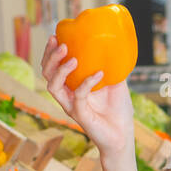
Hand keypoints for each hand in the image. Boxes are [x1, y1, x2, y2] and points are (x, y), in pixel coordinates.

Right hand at [41, 36, 134, 158]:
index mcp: (71, 85)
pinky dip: (87, 83)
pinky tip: (99, 74)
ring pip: (52, 85)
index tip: (55, 35)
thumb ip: (111, 66)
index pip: (53, 66)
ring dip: (60, 70)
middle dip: (50, 57)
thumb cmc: (118, 110)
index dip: (50, 52)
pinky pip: (77, 96)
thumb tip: (115, 43)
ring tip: (73, 59)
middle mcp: (67, 95)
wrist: (124, 135)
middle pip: (47, 73)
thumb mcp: (116, 82)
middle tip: (60, 44)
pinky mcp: (79, 115)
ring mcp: (71, 105)